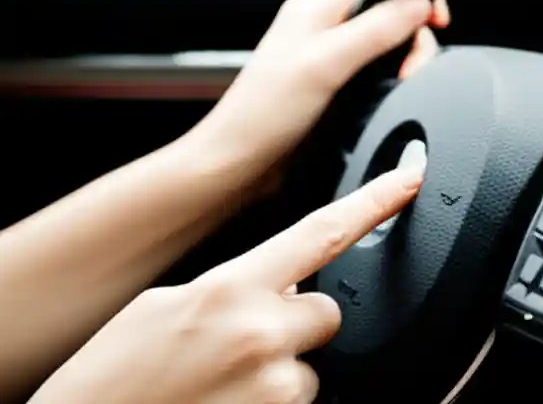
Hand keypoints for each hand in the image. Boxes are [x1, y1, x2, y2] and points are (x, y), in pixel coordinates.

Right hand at [29, 165, 423, 403]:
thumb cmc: (112, 377)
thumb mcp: (165, 306)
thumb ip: (234, 285)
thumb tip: (284, 279)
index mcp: (230, 288)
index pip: (321, 233)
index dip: (374, 202)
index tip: (410, 179)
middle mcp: (261, 333)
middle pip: (326, 313)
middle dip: (296, 324)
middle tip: (240, 345)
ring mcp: (274, 385)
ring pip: (309, 368)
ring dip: (278, 373)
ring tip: (220, 384)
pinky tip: (225, 403)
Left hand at [183, 0, 448, 197]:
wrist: (236, 165)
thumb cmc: (263, 116)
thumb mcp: (326, 65)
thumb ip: (375, 29)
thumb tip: (419, 3)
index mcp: (314, 7)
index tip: (436, 20)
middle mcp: (321, 27)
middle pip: (388, 11)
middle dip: (412, 36)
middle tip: (413, 69)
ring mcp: (327, 57)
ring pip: (384, 43)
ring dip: (402, 61)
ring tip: (401, 86)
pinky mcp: (332, 86)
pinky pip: (374, 71)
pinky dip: (389, 81)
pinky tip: (386, 98)